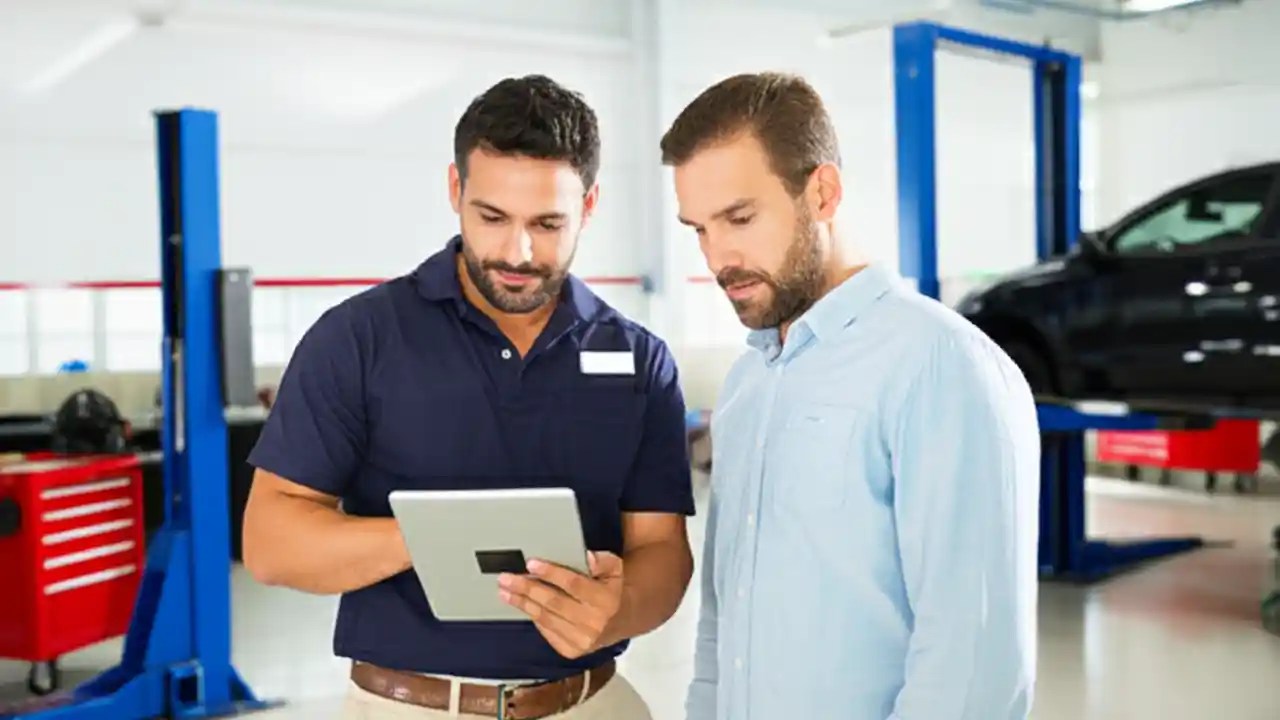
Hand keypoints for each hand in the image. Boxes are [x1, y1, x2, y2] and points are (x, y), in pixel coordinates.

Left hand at [498, 552, 624, 658]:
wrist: (619, 622)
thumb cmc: (610, 590)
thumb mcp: (615, 569)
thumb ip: (603, 561)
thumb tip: (587, 557)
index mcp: (606, 600)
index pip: (573, 584)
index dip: (551, 573)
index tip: (531, 563)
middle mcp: (594, 623)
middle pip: (553, 602)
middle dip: (527, 588)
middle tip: (507, 578)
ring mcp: (581, 640)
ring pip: (545, 617)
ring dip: (522, 602)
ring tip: (505, 590)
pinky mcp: (571, 650)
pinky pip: (545, 630)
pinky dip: (532, 615)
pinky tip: (521, 604)